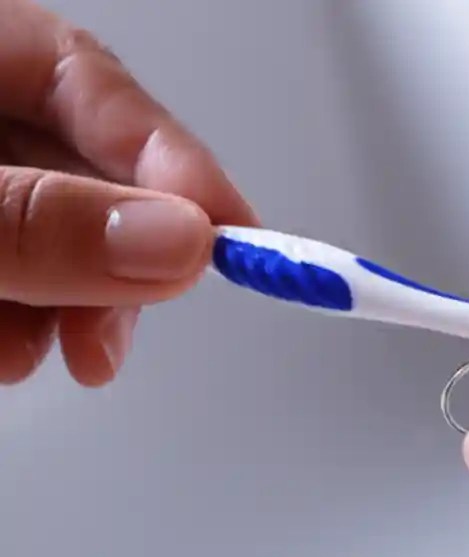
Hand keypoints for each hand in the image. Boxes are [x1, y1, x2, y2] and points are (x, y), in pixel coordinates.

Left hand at [0, 0, 254, 386]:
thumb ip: (39, 220)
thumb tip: (173, 243)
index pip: (92, 82)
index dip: (174, 164)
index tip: (237, 240)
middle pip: (77, 168)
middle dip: (115, 258)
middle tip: (138, 318)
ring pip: (47, 229)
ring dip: (68, 302)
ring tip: (49, 355)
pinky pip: (8, 265)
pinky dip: (22, 313)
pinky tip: (14, 348)